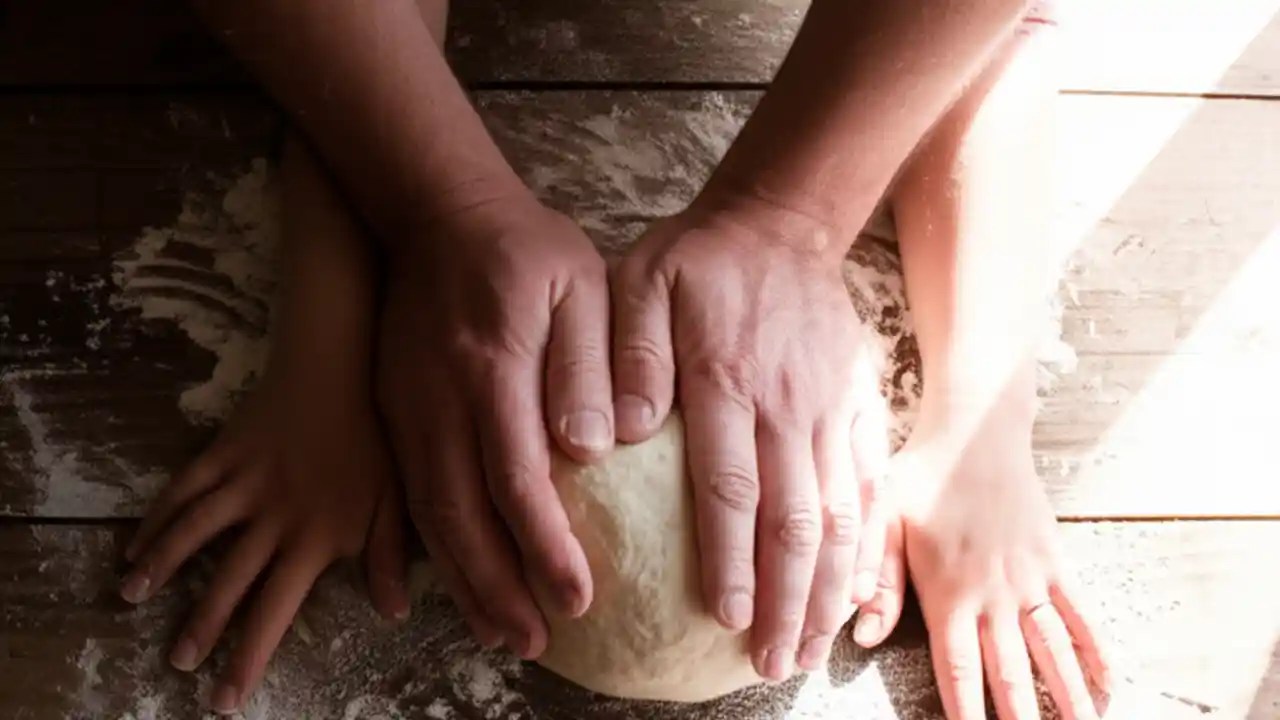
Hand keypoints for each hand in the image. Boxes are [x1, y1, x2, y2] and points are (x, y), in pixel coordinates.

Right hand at [121, 372, 408, 713]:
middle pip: (228, 583)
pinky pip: (183, 490)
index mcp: (313, 538)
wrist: (340, 371)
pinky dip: (157, 518)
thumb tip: (395, 612)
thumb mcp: (393, 502)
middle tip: (177, 663)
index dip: (248, 657)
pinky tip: (135, 543)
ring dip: (160, 567)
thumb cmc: (373, 439)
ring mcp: (243, 484)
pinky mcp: (222, 454)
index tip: (224, 697)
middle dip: (200, 628)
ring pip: (193, 533)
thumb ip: (387, 558)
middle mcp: (272, 518)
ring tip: (131, 598)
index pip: (275, 611)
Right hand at [376, 194, 610, 657]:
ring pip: (427, 514)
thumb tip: (591, 447)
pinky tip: (452, 583)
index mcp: (492, 367)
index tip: (577, 598)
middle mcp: (438, 399)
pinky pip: (406, 494)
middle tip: (534, 641)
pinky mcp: (392, 412)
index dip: (545, 547)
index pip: (517, 478)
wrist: (438, 213)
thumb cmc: (525, 250)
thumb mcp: (578, 284)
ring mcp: (405, 408)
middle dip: (497, 588)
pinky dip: (427, 548)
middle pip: (460, 515)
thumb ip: (589, 363)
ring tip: (499, 631)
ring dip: (462, 581)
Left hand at [611, 199, 889, 679]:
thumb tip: (614, 431)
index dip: (731, 557)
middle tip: (770, 662)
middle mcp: (787, 403)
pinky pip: (869, 483)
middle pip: (794, 517)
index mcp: (727, 377)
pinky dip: (866, 543)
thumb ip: (627, 353)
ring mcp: (830, 407)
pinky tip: (857, 593)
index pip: (731, 485)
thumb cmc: (698, 260)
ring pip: (839, 512)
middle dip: (787, 598)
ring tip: (810, 649)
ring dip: (828, 587)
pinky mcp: (857, 404)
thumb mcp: (639, 282)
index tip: (727, 618)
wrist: (781, 221)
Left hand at [883, 398, 1111, 718]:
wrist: (975, 431)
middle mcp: (994, 594)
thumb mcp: (881, 519)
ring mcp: (1029, 580)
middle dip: (1021, 717)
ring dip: (1067, 696)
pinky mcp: (1054, 561)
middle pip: (1010, 672)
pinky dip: (1096, 650)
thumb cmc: (921, 475)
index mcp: (949, 592)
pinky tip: (1108, 683)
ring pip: (1052, 651)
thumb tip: (861, 634)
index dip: (965, 711)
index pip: (959, 668)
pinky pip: (1080, 614)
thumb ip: (874, 578)